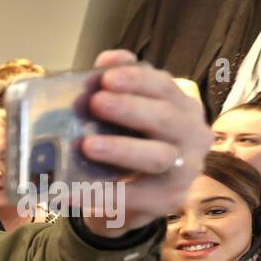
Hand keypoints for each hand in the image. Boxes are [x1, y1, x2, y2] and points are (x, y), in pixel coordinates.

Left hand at [78, 50, 212, 234]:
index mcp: (182, 108)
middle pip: (167, 119)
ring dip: (122, 149)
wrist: (127, 199)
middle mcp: (192, 136)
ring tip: (88, 145)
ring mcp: (185, 171)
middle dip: (130, 109)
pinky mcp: (168, 201)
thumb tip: (107, 59)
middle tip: (96, 103)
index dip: (137, 80)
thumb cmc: (127, 146)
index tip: (105, 76)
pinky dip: (99, 194)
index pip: (165, 87)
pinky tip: (68, 191)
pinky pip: (133, 197)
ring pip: (158, 157)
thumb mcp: (125, 114)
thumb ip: (120, 84)